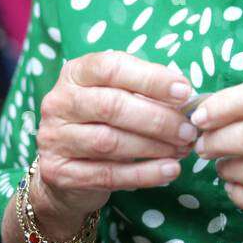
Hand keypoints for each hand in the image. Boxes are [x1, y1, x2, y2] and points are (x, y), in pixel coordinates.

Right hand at [32, 51, 198, 233]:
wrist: (66, 170)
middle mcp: (59, 102)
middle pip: (111, 106)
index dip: (151, 78)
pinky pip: (107, 175)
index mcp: (75, 74)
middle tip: (188, 130)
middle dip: (157, 119)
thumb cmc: (103, 121)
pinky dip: (144, 174)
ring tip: (182, 149)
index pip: (111, 67)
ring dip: (153, 147)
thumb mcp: (119, 95)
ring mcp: (54, 139)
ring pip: (109, 142)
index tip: (184, 91)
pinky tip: (169, 170)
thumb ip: (144, 91)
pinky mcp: (59, 172)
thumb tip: (184, 96)